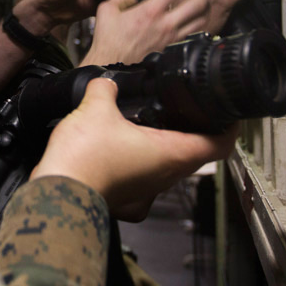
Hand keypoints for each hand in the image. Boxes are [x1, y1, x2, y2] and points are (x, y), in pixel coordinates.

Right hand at [30, 78, 236, 221]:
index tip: (230, 116)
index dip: (230, 129)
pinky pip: (143, 185)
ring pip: (169, 171)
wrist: (56, 196)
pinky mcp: (126, 202)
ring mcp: (146, 194)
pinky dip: (140, 167)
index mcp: (170, 154)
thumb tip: (106, 83)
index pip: (218, 145)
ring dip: (167, 151)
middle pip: (195, 157)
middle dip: (196, 134)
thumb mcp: (95, 108)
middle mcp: (164, 178)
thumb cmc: (82, 159)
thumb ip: (105, 89)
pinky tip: (123, 153)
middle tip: (190, 113)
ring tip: (154, 128)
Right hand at [81, 0, 211, 65]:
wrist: (111, 68)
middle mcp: (166, 24)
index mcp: (150, 11)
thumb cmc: (108, 42)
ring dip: (207, 5)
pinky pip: (193, 32)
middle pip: (199, 1)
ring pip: (201, 19)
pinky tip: (195, 17)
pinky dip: (198, 22)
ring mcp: (172, 37)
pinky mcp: (172, 48)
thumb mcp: (106, 11)